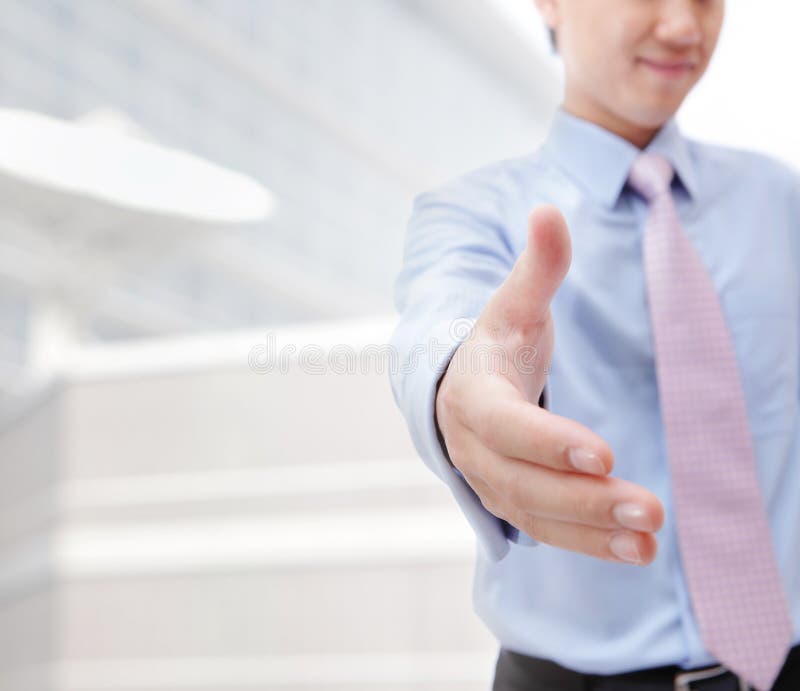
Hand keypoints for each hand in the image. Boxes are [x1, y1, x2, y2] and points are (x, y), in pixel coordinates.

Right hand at [435, 205, 664, 564]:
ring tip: (650, 537)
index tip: (604, 453)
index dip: (548, 441)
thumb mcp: (514, 305)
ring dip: (593, 529)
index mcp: (472, 396)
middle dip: (584, 498)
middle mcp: (474, 448)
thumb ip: (537, 266)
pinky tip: (637, 550)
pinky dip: (590, 543)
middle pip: (523, 482)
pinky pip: (547, 530)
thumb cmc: (495, 346)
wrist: (461, 391)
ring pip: (536, 514)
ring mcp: (490, 482)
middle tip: (649, 508)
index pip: (505, 425)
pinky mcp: (512, 504)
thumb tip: (548, 209)